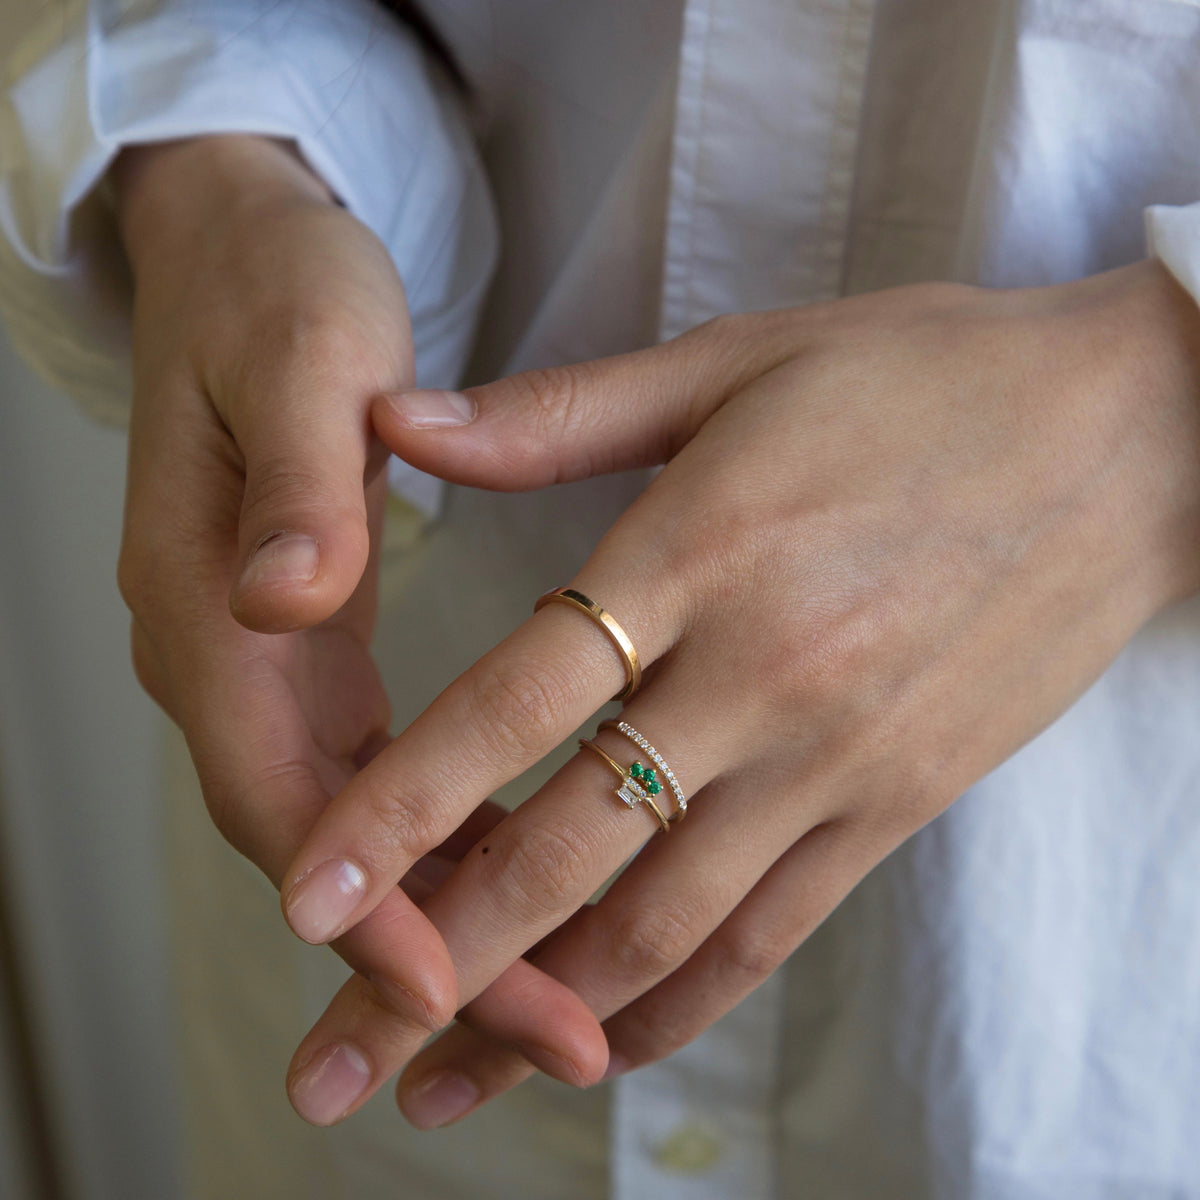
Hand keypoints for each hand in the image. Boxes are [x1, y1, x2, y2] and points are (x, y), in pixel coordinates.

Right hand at [112, 135, 606, 1123]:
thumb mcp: (298, 363)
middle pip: (328, 845)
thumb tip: (281, 599)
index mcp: (209, 603)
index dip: (369, 902)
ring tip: (557, 997)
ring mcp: (271, 660)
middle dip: (432, 949)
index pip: (284, 795)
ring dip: (450, 914)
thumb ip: (289, 483)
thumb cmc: (276, 296)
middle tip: (550, 1035)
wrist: (248, 256)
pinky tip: (522, 878)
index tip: (459, 984)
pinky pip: (379, 780)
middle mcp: (231, 656)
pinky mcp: (315, 649)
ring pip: (358, 828)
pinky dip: (445, 841)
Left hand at [277, 261, 1199, 1127]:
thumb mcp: (737, 361)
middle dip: (437, 961)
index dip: (399, 807)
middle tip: (335, 1053)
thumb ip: (556, 413)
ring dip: (539, 1015)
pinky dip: (675, 1005)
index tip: (305, 896)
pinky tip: (599, 1050)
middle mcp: (764, 678)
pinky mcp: (895, 805)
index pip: (517, 703)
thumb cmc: (924, 380)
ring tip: (438, 1084)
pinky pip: (768, 935)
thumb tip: (397, 418)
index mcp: (704, 550)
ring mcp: (837, 759)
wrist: (1132, 436)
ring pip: (660, 924)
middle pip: (568, 850)